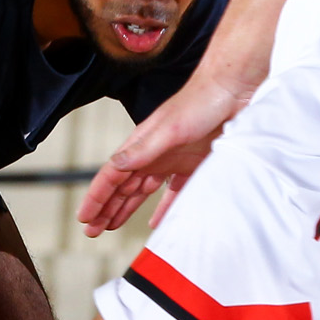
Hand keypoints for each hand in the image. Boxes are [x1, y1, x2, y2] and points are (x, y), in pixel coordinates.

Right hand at [78, 75, 248, 235]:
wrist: (234, 89)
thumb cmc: (201, 100)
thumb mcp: (169, 128)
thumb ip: (142, 149)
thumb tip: (115, 166)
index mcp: (142, 143)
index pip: (112, 175)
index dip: (97, 197)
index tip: (85, 218)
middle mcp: (154, 153)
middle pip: (123, 187)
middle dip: (106, 208)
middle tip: (92, 231)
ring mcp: (174, 160)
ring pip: (144, 191)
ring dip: (127, 209)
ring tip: (112, 226)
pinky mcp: (195, 164)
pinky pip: (175, 193)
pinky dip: (165, 209)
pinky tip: (156, 222)